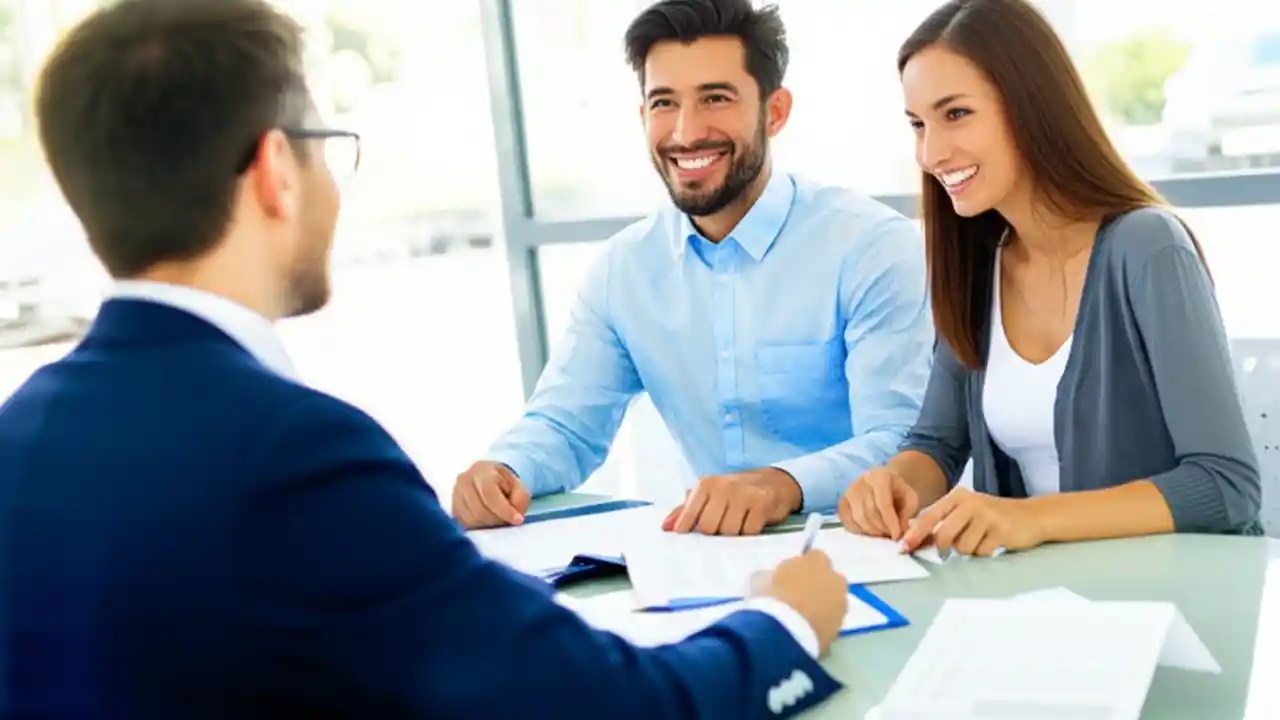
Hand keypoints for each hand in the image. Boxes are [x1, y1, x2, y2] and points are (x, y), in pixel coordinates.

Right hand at [452, 461, 530, 529]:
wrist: (487, 482)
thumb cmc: (504, 485)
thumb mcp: (518, 486)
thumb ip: (519, 499)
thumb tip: (514, 516)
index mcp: (481, 470)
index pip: (489, 493)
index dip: (504, 509)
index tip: (518, 520)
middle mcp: (463, 480)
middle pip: (480, 510)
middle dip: (498, 519)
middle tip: (508, 521)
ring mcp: (455, 495)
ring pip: (472, 521)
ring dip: (489, 526)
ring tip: (498, 519)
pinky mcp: (453, 510)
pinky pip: (466, 526)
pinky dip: (480, 529)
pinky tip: (488, 523)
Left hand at [661, 468, 801, 535]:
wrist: (774, 482)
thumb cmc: (736, 492)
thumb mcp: (709, 495)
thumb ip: (686, 510)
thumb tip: (665, 527)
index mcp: (706, 484)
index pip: (688, 513)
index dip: (686, 529)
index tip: (684, 538)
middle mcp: (724, 487)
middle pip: (708, 527)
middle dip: (713, 534)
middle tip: (720, 528)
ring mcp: (744, 494)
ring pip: (728, 532)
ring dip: (732, 535)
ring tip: (737, 523)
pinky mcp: (762, 504)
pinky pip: (748, 532)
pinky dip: (748, 533)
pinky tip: (750, 523)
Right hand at [755, 550, 847, 655]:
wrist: (783, 631)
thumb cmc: (770, 597)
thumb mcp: (763, 578)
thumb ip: (775, 575)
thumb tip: (777, 580)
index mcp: (817, 560)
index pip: (814, 557)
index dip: (803, 568)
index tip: (792, 577)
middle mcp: (835, 579)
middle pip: (829, 579)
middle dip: (818, 585)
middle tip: (799, 597)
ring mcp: (841, 604)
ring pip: (834, 602)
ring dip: (823, 606)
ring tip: (803, 618)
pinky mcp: (840, 627)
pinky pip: (831, 622)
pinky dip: (822, 624)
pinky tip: (807, 631)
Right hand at [837, 467, 918, 540]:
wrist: (884, 486)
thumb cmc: (899, 493)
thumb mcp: (910, 500)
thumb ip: (907, 514)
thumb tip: (900, 532)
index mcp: (880, 475)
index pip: (883, 502)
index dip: (890, 522)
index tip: (897, 535)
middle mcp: (860, 480)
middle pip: (869, 511)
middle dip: (882, 528)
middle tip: (891, 535)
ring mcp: (848, 491)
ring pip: (858, 518)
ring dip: (872, 531)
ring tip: (883, 532)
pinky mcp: (841, 503)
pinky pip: (848, 522)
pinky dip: (860, 531)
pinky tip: (871, 530)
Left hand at [900, 486, 1042, 555]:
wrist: (1031, 516)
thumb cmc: (993, 517)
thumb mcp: (966, 512)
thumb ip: (943, 521)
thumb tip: (914, 535)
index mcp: (958, 496)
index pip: (930, 516)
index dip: (915, 534)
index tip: (904, 547)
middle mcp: (970, 502)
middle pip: (944, 535)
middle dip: (946, 547)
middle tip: (955, 547)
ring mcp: (986, 515)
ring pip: (962, 547)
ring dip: (969, 550)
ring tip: (981, 539)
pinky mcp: (1000, 529)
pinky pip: (980, 552)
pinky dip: (984, 552)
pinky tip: (994, 541)